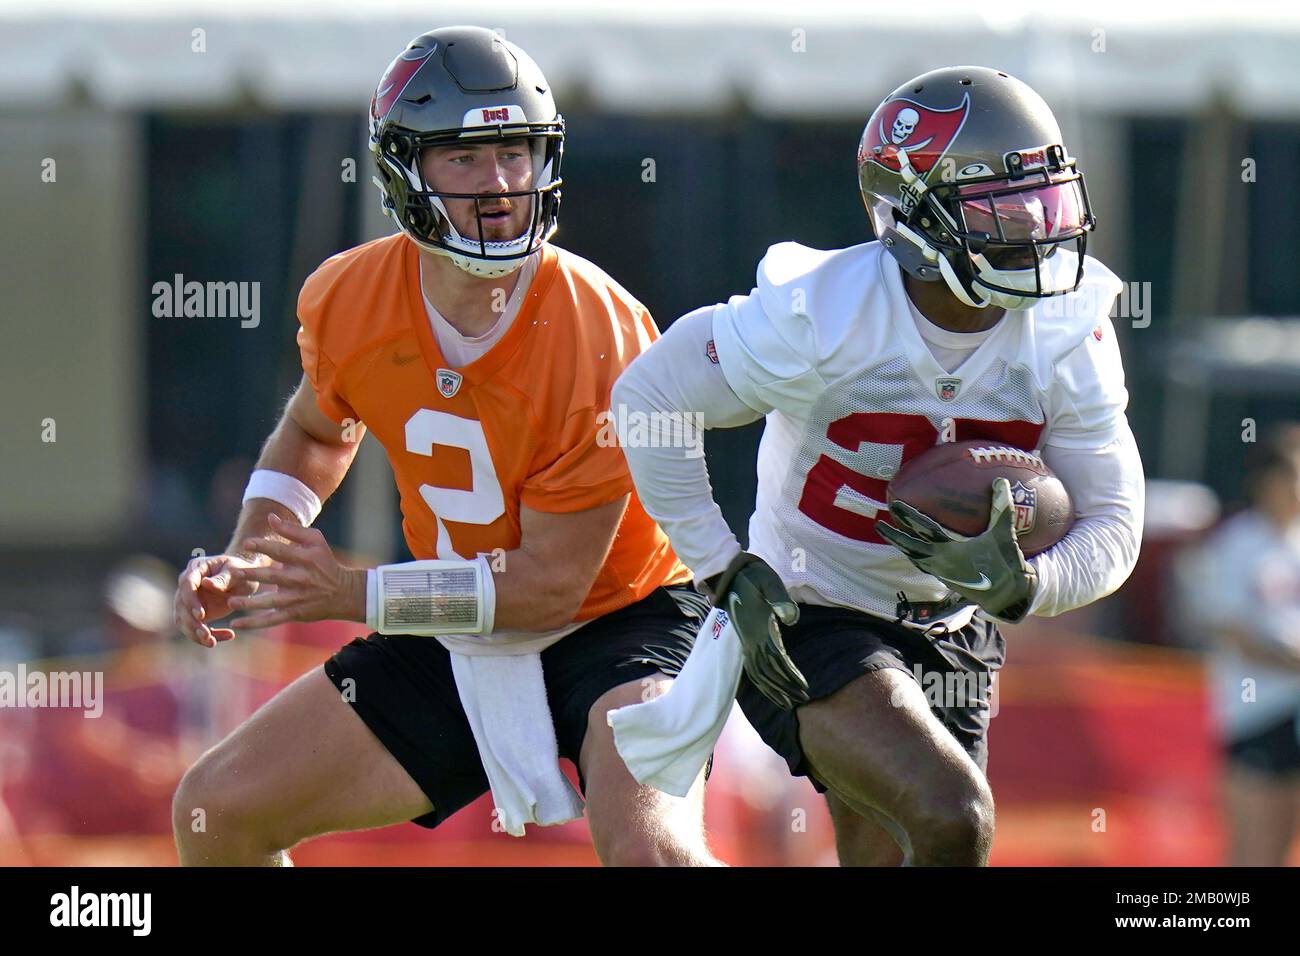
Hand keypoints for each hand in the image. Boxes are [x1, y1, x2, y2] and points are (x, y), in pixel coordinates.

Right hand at [174, 550, 269, 646]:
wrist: (246, 578)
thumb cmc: (242, 570)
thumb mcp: (237, 572)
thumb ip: (223, 578)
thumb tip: (206, 584)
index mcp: (196, 568)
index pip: (186, 584)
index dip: (191, 601)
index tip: (201, 615)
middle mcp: (188, 584)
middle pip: (181, 605)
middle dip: (192, 623)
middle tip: (206, 635)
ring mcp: (190, 600)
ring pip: (184, 620)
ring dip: (195, 634)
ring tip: (212, 642)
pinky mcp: (196, 613)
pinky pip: (195, 628)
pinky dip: (206, 636)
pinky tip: (224, 637)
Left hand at [224, 514, 367, 628]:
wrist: (343, 592)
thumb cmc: (325, 562)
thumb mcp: (315, 541)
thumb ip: (292, 529)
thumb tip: (270, 517)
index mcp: (305, 559)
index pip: (282, 551)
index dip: (264, 546)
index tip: (247, 543)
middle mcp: (300, 579)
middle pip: (274, 577)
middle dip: (254, 575)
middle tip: (235, 573)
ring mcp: (296, 599)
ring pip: (270, 602)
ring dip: (250, 603)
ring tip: (232, 602)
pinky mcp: (294, 614)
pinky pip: (271, 620)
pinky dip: (254, 623)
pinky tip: (236, 624)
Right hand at [701, 552, 809, 709]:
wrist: (730, 575)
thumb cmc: (753, 577)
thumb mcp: (769, 582)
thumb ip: (780, 599)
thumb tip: (791, 620)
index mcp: (759, 628)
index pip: (776, 659)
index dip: (790, 676)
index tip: (804, 687)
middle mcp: (751, 640)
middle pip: (768, 672)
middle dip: (784, 688)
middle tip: (802, 700)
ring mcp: (747, 642)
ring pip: (758, 673)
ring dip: (772, 690)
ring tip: (787, 703)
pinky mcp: (746, 641)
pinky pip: (752, 667)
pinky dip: (761, 682)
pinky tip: (770, 689)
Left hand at [877, 477, 1036, 622]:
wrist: (1008, 595)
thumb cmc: (1005, 563)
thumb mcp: (1003, 533)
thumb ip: (1001, 507)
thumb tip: (1000, 481)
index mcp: (950, 550)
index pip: (924, 529)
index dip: (909, 516)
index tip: (895, 505)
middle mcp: (940, 562)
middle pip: (909, 547)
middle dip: (893, 535)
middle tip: (878, 524)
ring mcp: (941, 573)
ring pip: (914, 558)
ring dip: (902, 547)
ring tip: (891, 536)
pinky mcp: (946, 579)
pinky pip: (924, 566)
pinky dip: (915, 556)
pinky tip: (913, 552)